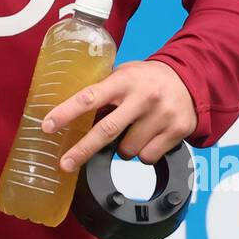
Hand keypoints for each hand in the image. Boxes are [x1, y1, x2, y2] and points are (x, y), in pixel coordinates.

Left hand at [41, 59, 197, 169]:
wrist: (191, 80)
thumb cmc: (148, 79)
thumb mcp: (125, 74)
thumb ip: (104, 90)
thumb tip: (70, 111)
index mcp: (124, 80)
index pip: (90, 97)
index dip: (66, 113)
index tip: (47, 126)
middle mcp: (143, 97)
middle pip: (106, 131)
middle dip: (82, 150)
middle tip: (64, 164)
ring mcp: (161, 115)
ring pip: (127, 150)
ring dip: (122, 148)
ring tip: (133, 130)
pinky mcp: (176, 131)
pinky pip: (147, 157)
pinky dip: (143, 153)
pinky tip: (149, 136)